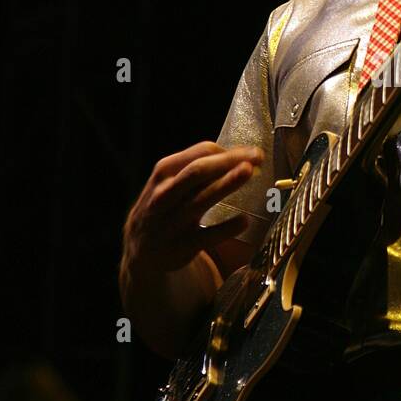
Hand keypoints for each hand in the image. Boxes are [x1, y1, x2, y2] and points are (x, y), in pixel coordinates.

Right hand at [121, 141, 263, 275]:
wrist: (142, 249)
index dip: (229, 151)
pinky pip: (205, 236)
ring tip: (249, 172)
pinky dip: (225, 228)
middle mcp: (164, 194)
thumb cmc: (166, 206)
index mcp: (165, 172)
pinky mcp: (180, 247)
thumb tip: (244, 155)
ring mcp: (171, 221)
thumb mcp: (172, 182)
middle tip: (258, 157)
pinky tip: (244, 220)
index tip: (252, 153)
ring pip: (200, 200)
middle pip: (198, 171)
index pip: (200, 153)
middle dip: (228, 161)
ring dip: (226, 183)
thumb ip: (201, 169)